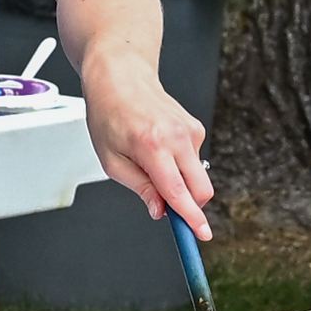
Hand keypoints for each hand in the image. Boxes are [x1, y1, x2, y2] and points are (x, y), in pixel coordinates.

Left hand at [82, 53, 212, 237]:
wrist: (121, 76)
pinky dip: (179, 164)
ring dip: (179, 181)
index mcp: (152, 147)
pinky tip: (158, 148)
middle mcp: (177, 138)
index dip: (192, 218)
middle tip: (167, 208)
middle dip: (190, 205)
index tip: (202, 234)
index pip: (179, 192)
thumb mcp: (111, 160)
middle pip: (201, 189)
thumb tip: (160, 211)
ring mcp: (191, 131)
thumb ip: (140, 187)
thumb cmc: (108, 114)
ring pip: (198, 176)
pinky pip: (193, 160)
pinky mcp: (196, 128)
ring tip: (148, 161)